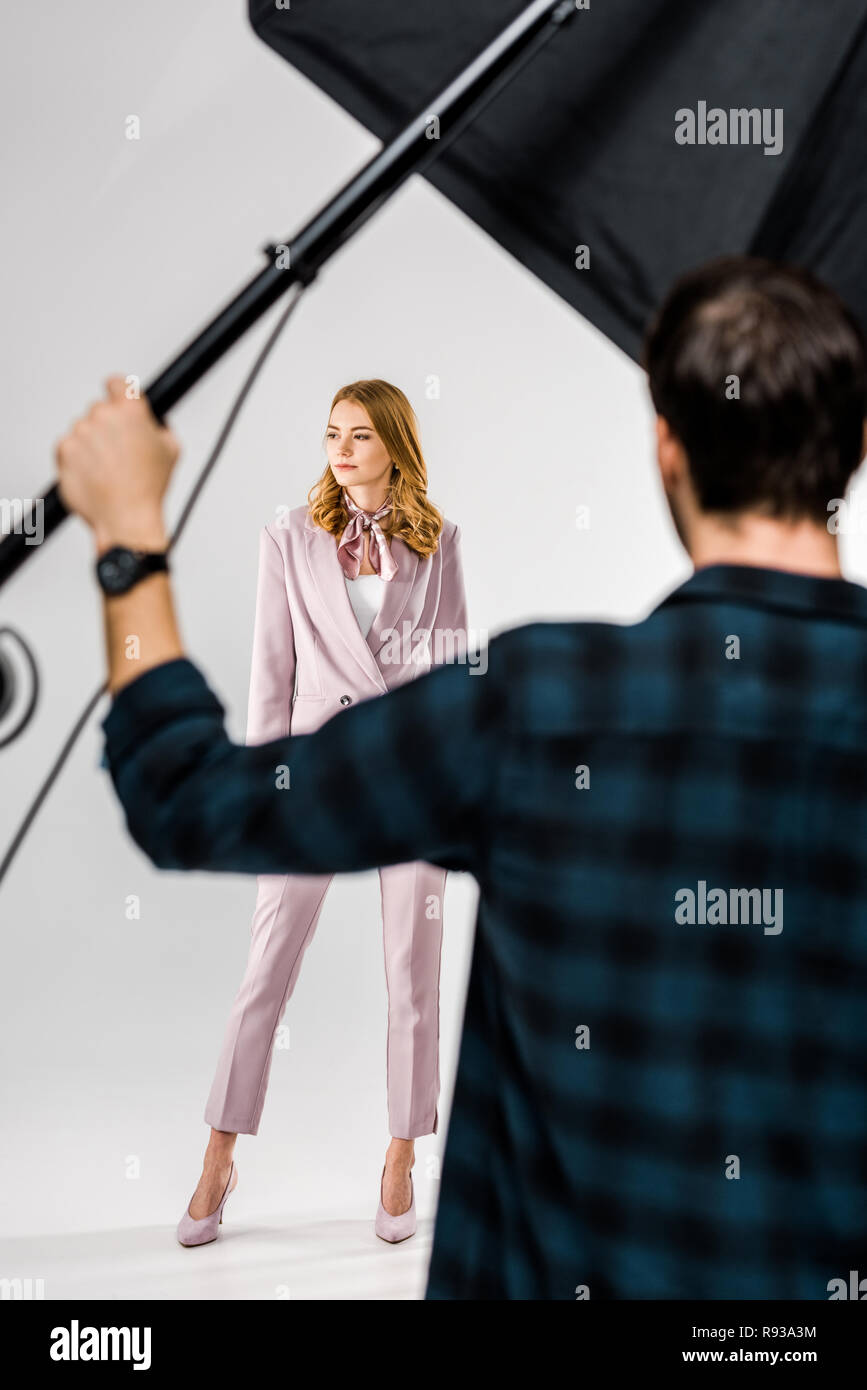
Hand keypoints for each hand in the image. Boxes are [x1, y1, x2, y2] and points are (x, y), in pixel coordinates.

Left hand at [55, 375, 179, 552]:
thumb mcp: (172, 450)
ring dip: (91, 444)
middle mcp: (103, 416)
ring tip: (107, 469)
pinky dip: (76, 458)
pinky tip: (93, 474)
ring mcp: (81, 432)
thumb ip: (160, 426)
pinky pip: (67, 446)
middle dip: (107, 427)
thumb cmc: (149, 488)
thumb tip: (152, 419)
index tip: (118, 402)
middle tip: (118, 453)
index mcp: (131, 410)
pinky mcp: (64, 449)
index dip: (118, 393)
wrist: (125, 518)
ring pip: (83, 430)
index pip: (117, 383)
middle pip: (99, 410)